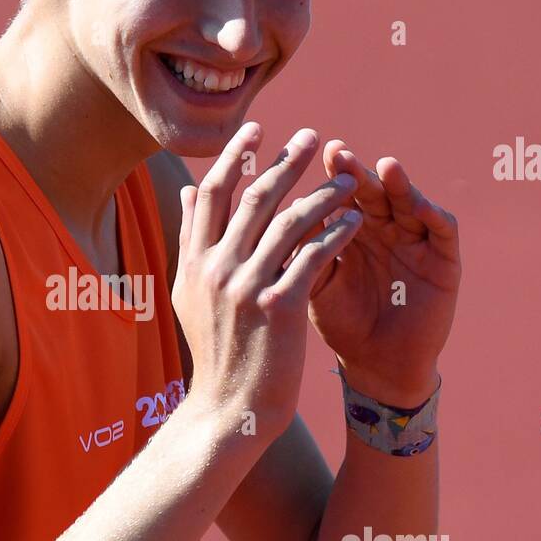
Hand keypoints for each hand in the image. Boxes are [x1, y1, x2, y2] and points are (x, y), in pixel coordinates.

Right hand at [172, 121, 362, 443]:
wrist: (228, 409)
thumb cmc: (216, 352)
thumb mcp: (190, 294)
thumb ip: (191, 240)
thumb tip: (185, 191)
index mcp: (194, 262)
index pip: (211, 194)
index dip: (234, 158)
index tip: (256, 131)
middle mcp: (216, 268)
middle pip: (254, 198)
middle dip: (286, 161)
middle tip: (313, 136)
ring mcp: (246, 286)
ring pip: (289, 221)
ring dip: (322, 194)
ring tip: (348, 180)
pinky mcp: (280, 306)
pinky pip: (315, 255)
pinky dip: (336, 231)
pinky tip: (356, 220)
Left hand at [290, 139, 461, 404]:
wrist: (377, 367)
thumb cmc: (342, 325)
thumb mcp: (314, 285)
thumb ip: (298, 251)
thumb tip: (268, 212)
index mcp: (350, 230)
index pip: (337, 195)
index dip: (324, 176)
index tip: (304, 157)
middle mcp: (384, 227)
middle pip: (370, 190)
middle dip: (355, 173)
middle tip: (337, 154)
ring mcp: (415, 240)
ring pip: (407, 201)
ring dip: (397, 183)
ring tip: (384, 167)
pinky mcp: (445, 259)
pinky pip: (443, 228)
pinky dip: (432, 213)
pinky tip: (416, 203)